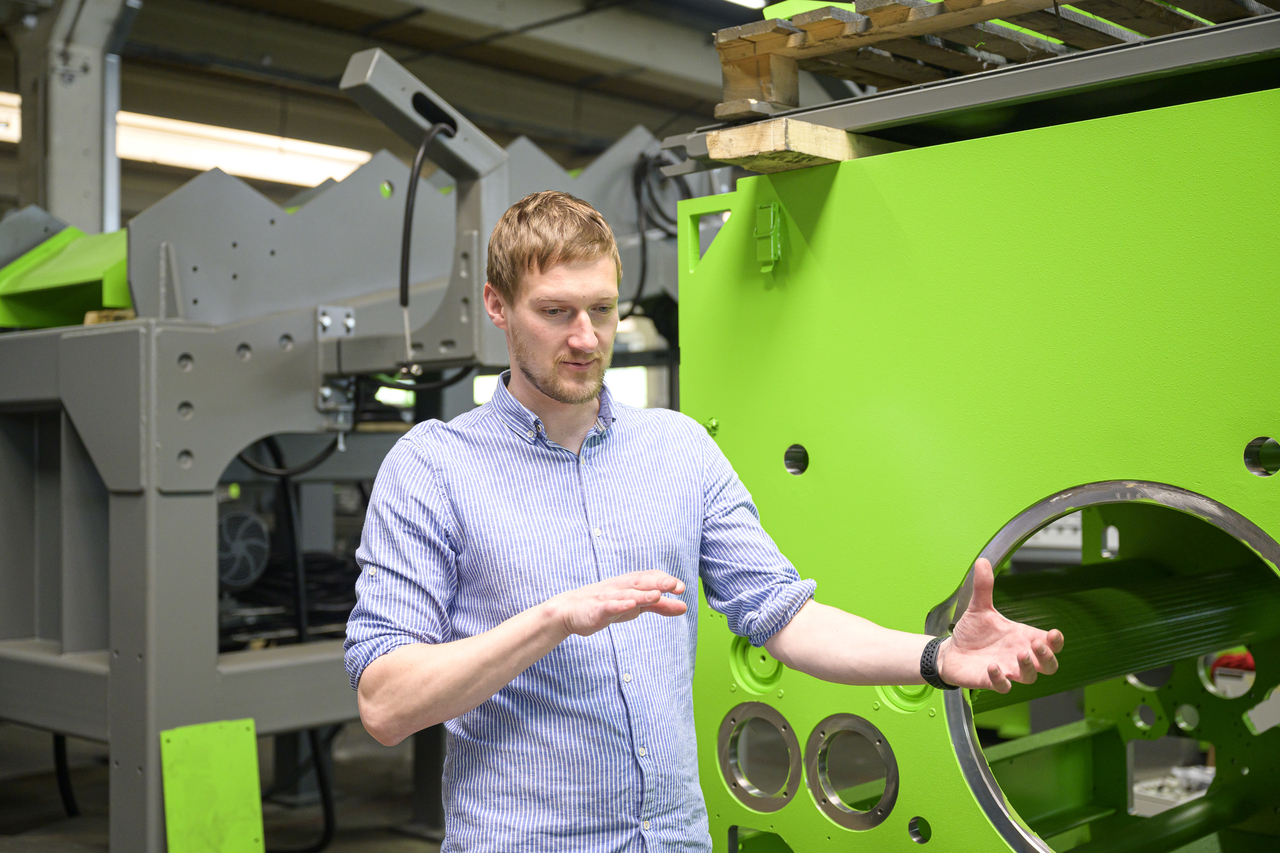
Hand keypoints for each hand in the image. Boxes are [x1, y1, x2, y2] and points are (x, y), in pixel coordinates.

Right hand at [547, 570, 687, 637]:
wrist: (570, 610)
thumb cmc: (607, 605)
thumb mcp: (637, 606)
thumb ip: (660, 606)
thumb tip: (684, 606)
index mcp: (631, 584)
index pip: (650, 577)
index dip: (665, 581)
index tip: (681, 588)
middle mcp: (621, 587)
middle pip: (641, 582)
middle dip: (659, 582)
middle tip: (676, 585)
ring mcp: (608, 597)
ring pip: (627, 594)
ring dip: (643, 594)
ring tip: (657, 594)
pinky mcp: (597, 609)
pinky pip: (609, 606)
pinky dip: (620, 606)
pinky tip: (630, 606)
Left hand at [938, 558, 1063, 691]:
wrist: (951, 651)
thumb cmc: (972, 633)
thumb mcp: (978, 608)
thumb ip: (983, 587)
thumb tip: (982, 560)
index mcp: (1022, 638)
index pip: (1051, 644)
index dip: (1057, 642)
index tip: (1054, 634)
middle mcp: (1019, 656)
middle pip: (1049, 666)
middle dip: (1047, 657)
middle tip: (1036, 645)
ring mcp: (1007, 670)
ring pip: (1030, 678)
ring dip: (1028, 667)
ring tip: (1019, 653)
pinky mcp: (991, 681)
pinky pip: (1004, 687)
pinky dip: (1000, 679)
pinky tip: (992, 666)